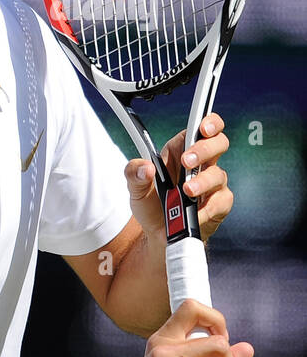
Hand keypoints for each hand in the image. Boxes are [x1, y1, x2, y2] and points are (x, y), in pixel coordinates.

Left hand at [125, 112, 232, 241]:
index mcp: (180, 151)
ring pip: (218, 174)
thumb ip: (134, 174)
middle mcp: (200, 164)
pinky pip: (221, 201)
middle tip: (187, 161)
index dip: (209, 123)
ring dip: (202, 182)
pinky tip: (195, 213)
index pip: (200, 128)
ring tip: (186, 191)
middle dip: (205, 150)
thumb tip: (145, 168)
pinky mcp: (219, 203)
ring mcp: (212, 183)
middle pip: (218, 144)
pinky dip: (207, 207)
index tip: (204, 127)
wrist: (158, 233)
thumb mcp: (135, 189)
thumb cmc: (151, 204)